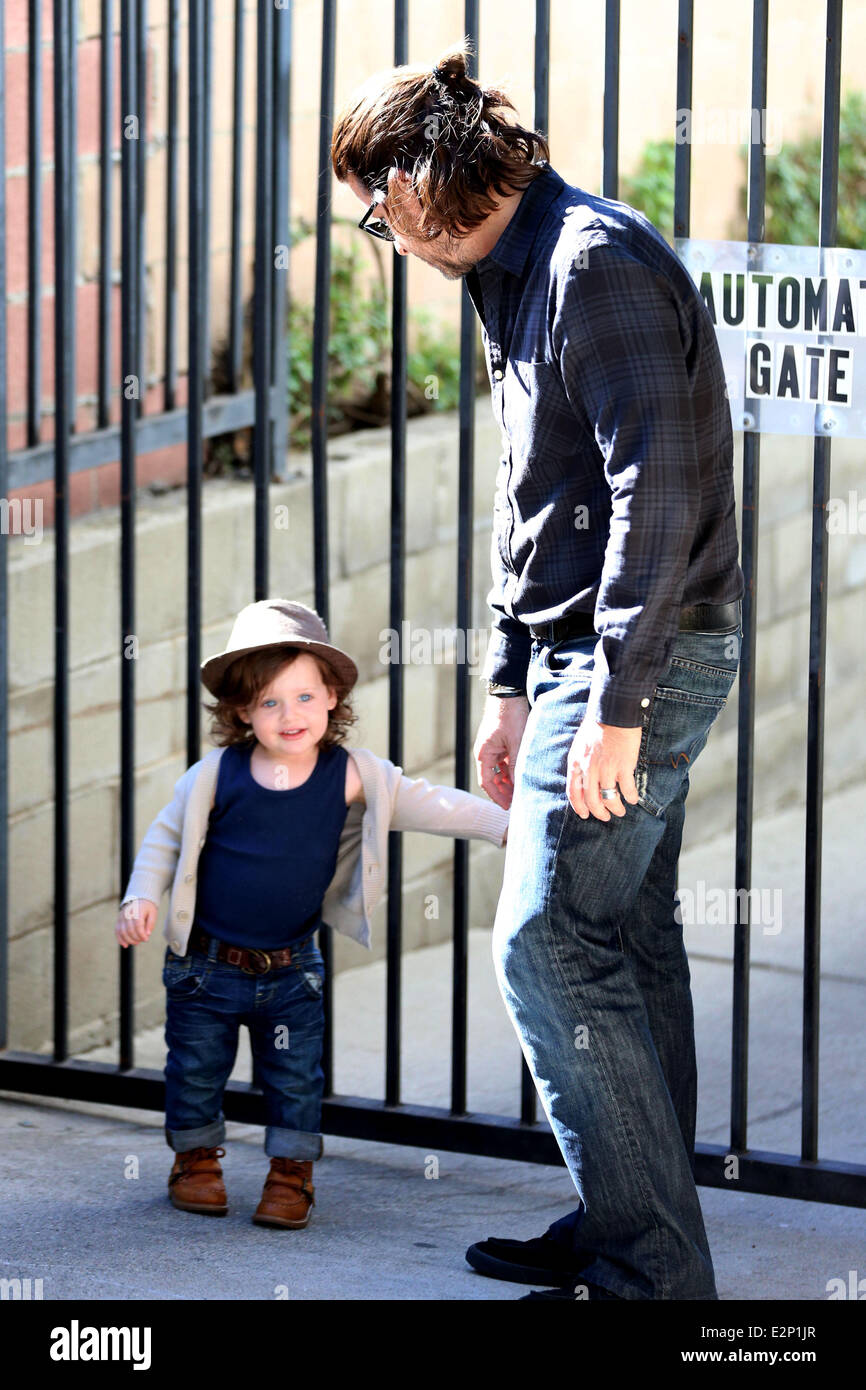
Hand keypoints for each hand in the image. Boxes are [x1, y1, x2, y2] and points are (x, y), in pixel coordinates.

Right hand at [115, 898, 157, 945]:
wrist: (139, 899)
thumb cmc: (147, 908)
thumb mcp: (153, 913)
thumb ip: (151, 923)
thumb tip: (147, 934)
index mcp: (137, 910)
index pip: (138, 925)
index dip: (141, 934)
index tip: (146, 939)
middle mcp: (128, 913)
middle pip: (129, 929)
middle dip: (136, 938)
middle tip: (142, 941)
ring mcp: (121, 916)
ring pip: (122, 931)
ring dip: (129, 940)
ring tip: (136, 943)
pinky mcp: (118, 920)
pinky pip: (117, 931)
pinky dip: (120, 939)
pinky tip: (125, 945)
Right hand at [473, 694, 529, 809]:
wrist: (509, 693)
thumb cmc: (510, 715)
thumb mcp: (516, 742)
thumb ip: (517, 764)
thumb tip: (520, 784)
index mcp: (483, 753)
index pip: (487, 782)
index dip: (497, 796)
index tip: (508, 807)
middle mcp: (485, 752)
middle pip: (492, 779)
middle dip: (503, 791)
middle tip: (517, 802)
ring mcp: (493, 748)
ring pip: (499, 771)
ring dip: (508, 781)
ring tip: (521, 790)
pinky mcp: (500, 743)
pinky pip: (504, 762)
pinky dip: (511, 770)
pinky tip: (522, 775)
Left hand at [566, 720, 641, 820]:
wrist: (613, 713)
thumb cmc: (598, 727)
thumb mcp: (580, 746)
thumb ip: (581, 763)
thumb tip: (583, 780)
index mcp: (576, 763)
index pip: (573, 792)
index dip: (579, 806)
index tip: (585, 814)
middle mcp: (589, 768)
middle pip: (591, 800)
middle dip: (598, 812)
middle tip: (605, 817)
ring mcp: (606, 768)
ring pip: (609, 798)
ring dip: (615, 808)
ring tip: (620, 811)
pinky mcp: (623, 766)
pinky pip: (626, 789)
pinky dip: (630, 797)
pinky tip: (633, 799)